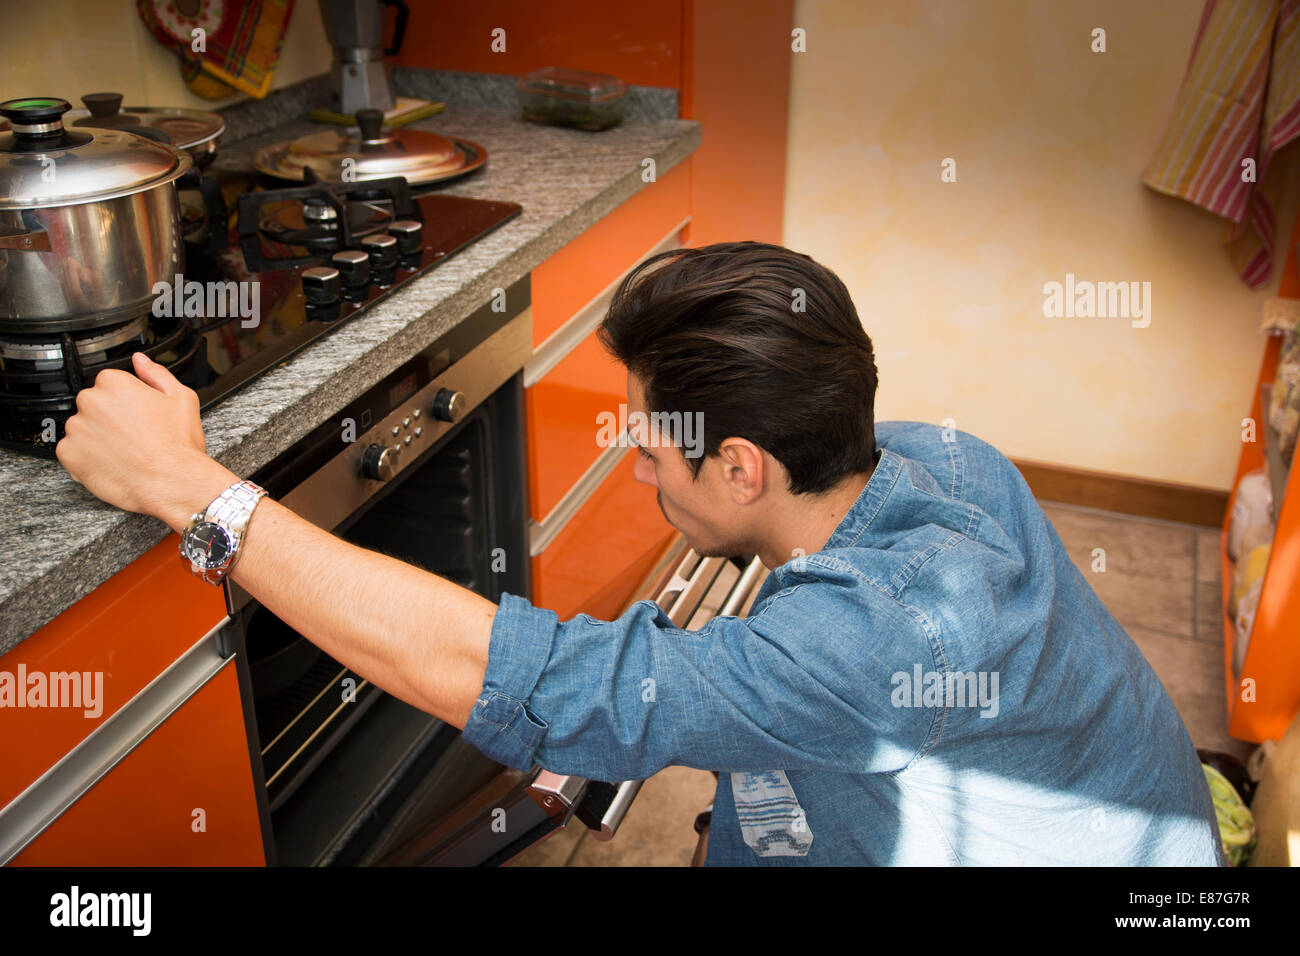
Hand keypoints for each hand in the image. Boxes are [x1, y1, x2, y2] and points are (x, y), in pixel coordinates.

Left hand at [56, 352, 235, 530]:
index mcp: (114, 383)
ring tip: (125, 452)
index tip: (137, 415)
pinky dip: (87, 457)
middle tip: (134, 435)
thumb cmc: (177, 445)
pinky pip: (72, 451)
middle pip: (94, 404)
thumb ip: (156, 374)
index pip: (109, 384)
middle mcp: (90, 401)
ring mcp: (77, 428)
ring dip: (98, 438)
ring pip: (83, 428)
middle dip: (110, 418)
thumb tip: (140, 361)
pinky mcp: (68, 453)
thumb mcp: (181, 398)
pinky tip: (113, 462)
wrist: (171, 482)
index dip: (126, 401)